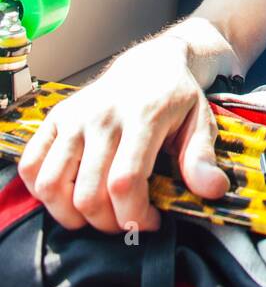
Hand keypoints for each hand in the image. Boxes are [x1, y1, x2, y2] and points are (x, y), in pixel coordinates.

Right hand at [17, 39, 229, 234]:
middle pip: (88, 193)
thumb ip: (202, 157)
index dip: (134, 216)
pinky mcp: (55, 118)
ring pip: (52, 185)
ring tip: (96, 214)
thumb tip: (213, 190)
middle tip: (127, 221)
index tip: (150, 223)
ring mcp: (75, 117)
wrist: (151, 63)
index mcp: (142, 117)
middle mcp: (102, 116)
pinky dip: (41, 191)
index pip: (124, 183)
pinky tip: (69, 195)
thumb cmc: (177, 98)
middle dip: (108, 224)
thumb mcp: (201, 121)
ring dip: (71, 215)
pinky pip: (31, 164)